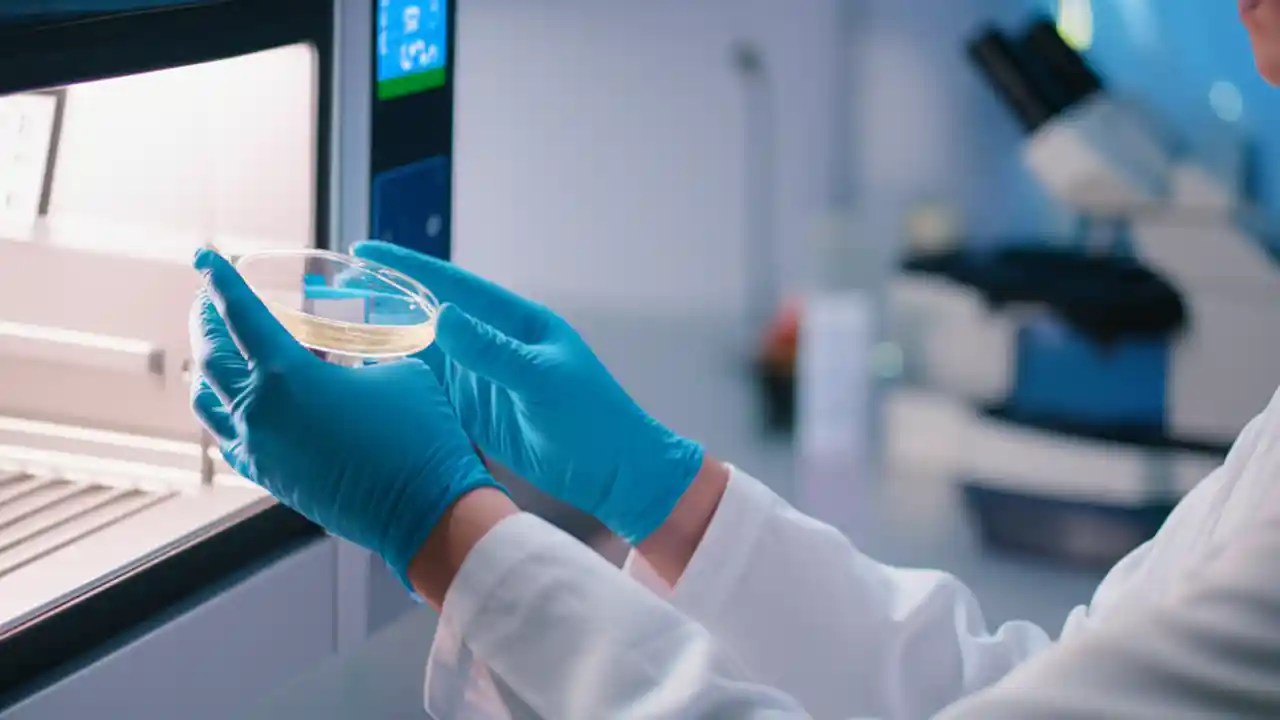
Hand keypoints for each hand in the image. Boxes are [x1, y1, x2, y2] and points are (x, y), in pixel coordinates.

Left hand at [188, 249, 503, 584]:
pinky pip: (226, 436)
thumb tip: (349, 347)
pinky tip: (237, 401)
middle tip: (211, 299)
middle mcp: (260, 412)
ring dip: (208, 366)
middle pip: (212, 355)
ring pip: (208, 399)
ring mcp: (260, 449)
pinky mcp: (270, 477)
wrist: (428, 511)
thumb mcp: (399, 371)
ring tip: (219, 348)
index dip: (221, 280)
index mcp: (289, 376)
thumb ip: (362, 351)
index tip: (205, 255)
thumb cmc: (422, 436)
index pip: (241, 315)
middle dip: (208, 320)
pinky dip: (223, 409)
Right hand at [352, 241, 704, 544]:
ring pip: (422, 354)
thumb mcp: (542, 382)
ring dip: (382, 345)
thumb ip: (492, 352)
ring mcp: (484, 378)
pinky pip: (429, 392)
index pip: (452, 286)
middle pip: (427, 315)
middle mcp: (494, 344)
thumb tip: (441, 313)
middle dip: (380, 303)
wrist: (616, 474)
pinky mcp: (478, 412)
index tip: (363, 250)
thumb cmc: (594, 421)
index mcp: (515, 323)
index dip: (406, 267)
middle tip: (327, 294)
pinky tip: (364, 386)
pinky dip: (399, 386)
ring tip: (330, 337)